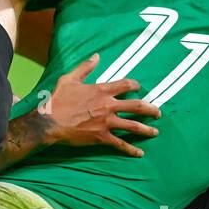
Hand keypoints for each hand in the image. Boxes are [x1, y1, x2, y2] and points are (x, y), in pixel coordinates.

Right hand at [39, 54, 160, 156]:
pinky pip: (120, 143)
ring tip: (155, 131)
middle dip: (150, 109)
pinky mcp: (102, 136)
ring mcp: (107, 122)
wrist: (50, 122)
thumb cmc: (58, 100)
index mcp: (101, 90)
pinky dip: (131, 149)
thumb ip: (85, 67)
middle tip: (157, 112)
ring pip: (133, 125)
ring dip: (146, 129)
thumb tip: (96, 56)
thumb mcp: (69, 79)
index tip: (140, 87)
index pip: (126, 85)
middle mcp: (108, 105)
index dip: (135, 85)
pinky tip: (140, 152)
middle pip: (137, 106)